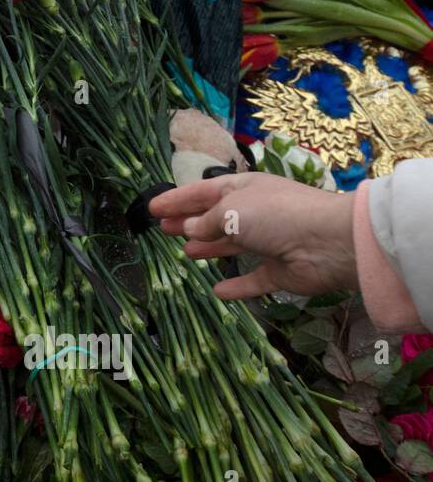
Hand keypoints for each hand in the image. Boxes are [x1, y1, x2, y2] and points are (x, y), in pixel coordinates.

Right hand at [148, 172, 358, 299]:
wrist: (328, 242)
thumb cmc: (275, 214)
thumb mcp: (231, 210)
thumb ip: (206, 222)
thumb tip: (189, 230)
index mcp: (244, 189)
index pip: (203, 192)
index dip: (177, 199)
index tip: (153, 207)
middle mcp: (255, 213)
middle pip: (215, 218)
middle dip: (189, 222)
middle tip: (162, 229)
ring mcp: (269, 243)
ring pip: (232, 246)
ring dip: (209, 248)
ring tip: (185, 252)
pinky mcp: (280, 272)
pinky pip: (253, 279)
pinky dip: (237, 286)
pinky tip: (218, 292)